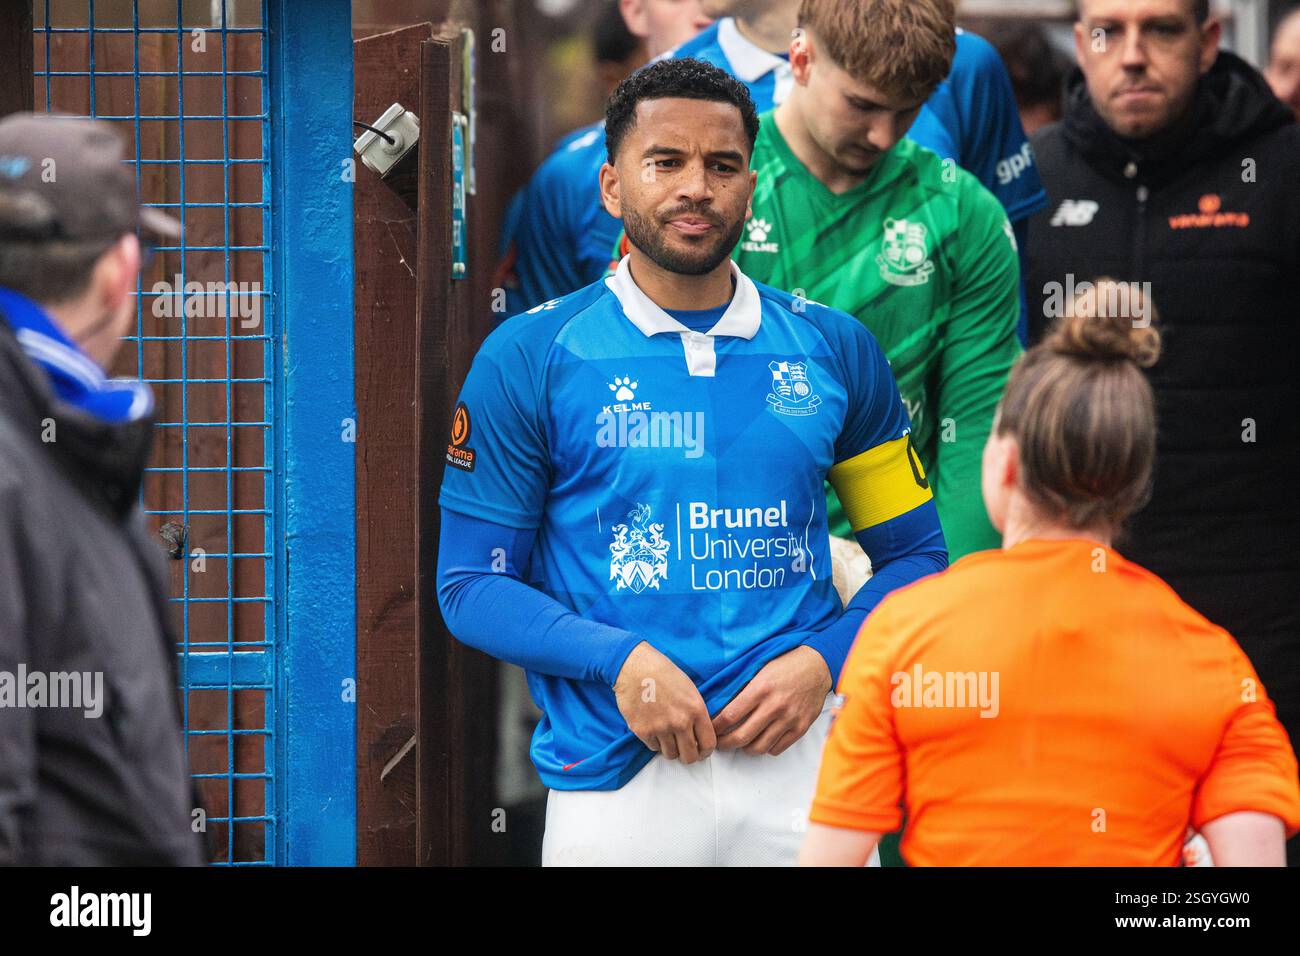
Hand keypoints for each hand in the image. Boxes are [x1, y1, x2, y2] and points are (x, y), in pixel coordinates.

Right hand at [614, 641, 715, 763]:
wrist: (635, 667)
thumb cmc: (663, 673)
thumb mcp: (689, 689)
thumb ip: (696, 713)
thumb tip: (699, 734)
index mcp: (696, 710)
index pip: (708, 744)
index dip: (705, 752)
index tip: (700, 751)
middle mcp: (680, 722)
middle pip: (689, 757)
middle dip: (688, 756)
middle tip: (683, 750)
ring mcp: (660, 728)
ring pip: (670, 754)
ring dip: (669, 748)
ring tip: (666, 735)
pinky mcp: (642, 731)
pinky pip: (653, 747)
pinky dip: (654, 742)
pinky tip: (653, 727)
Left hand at [712, 645, 831, 755]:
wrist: (817, 666)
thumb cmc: (786, 664)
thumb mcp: (760, 669)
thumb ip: (743, 688)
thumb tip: (721, 706)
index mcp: (760, 689)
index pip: (730, 716)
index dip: (716, 727)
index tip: (712, 728)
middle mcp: (774, 706)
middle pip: (741, 737)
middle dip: (725, 744)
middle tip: (720, 743)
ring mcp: (789, 719)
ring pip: (759, 747)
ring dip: (745, 748)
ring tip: (741, 742)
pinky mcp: (801, 727)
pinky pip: (778, 749)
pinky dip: (766, 748)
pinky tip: (762, 739)